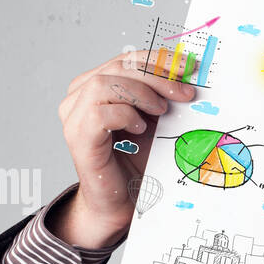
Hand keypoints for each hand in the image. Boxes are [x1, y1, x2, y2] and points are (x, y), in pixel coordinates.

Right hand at [51, 50, 196, 247]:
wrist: (121, 204)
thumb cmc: (135, 164)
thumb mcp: (155, 124)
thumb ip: (163, 99)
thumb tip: (190, 77)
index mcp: (96, 87)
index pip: (127, 60)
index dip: (159, 59)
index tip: (189, 67)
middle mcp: (79, 97)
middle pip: (118, 67)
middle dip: (157, 75)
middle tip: (185, 93)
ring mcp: (74, 116)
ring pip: (106, 82)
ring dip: (141, 93)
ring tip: (161, 112)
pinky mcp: (78, 136)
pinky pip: (99, 111)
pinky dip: (125, 115)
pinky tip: (140, 129)